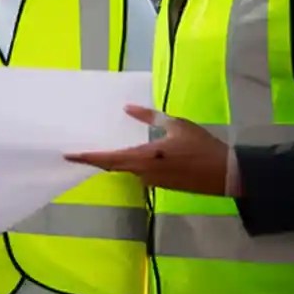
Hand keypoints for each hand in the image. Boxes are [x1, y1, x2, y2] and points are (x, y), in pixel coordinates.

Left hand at [64, 104, 230, 195]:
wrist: (225, 174)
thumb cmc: (201, 146)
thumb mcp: (176, 125)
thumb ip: (149, 117)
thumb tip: (128, 108)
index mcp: (145, 158)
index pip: (108, 159)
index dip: (87, 157)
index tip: (68, 156)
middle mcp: (144, 173)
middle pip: (113, 166)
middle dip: (95, 160)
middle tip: (78, 153)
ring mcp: (153, 181)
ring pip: (127, 170)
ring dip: (114, 161)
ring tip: (101, 148)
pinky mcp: (162, 185)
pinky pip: (140, 172)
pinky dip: (130, 164)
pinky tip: (129, 154)